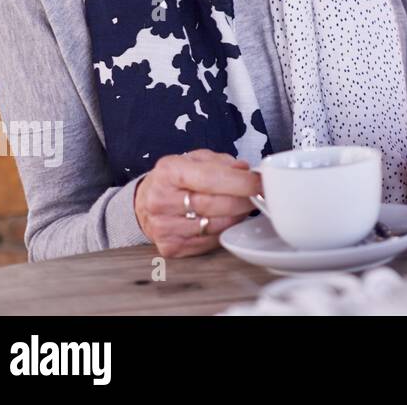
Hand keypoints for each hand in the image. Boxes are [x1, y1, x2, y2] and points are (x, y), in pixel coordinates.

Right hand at [134, 149, 260, 257]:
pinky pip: (209, 241)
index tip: (260, 182)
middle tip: (259, 195)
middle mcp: (161, 201)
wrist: (146, 201)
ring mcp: (163, 227)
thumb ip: (223, 163)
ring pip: (215, 225)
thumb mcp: (196, 159)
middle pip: (215, 205)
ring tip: (243, 206)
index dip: (241, 182)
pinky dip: (225, 230)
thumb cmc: (177, 179)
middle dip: (244, 200)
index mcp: (169, 172)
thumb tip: (247, 172)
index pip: (211, 179)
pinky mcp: (170, 247)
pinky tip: (228, 220)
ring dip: (237, 216)